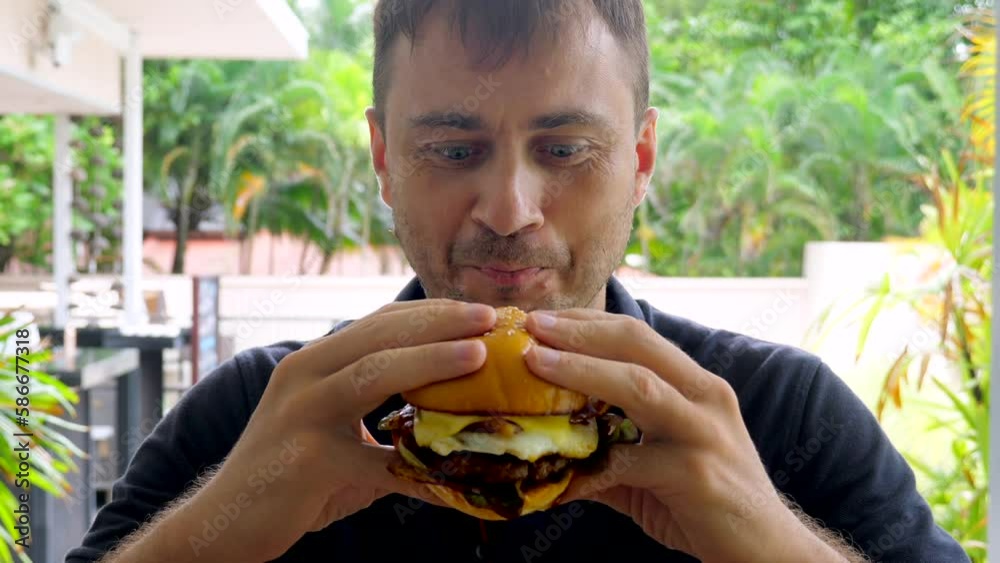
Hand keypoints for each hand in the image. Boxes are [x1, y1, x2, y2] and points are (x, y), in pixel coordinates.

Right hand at [206, 300, 495, 560]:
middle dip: (439, 321)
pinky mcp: (306, 461)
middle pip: (379, 334)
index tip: (476, 310)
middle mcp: (303, 375)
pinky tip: (458, 479)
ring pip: (372, 373)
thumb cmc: (290, 474)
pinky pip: (376, 462)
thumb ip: (382, 419)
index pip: (378, 321)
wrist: (225, 521)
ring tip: (478, 353)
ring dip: (431, 359)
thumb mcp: (335, 429)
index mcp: (313, 361)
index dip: (431, 313)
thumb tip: (451, 425)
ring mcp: (301, 414)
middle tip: (490, 316)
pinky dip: (421, 471)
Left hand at [522, 309, 829, 562]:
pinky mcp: (697, 473)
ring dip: (581, 368)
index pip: (637, 334)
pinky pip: (631, 462)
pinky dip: (589, 468)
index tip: (543, 319)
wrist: (767, 550)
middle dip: (579, 330)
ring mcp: (704, 431)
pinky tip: (558, 479)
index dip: (587, 322)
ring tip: (536, 360)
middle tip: (531, 325)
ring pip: (638, 384)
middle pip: (637, 343)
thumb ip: (609, 450)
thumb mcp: (659, 462)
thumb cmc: (708, 501)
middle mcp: (705, 396)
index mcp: (696, 384)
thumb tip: (548, 451)